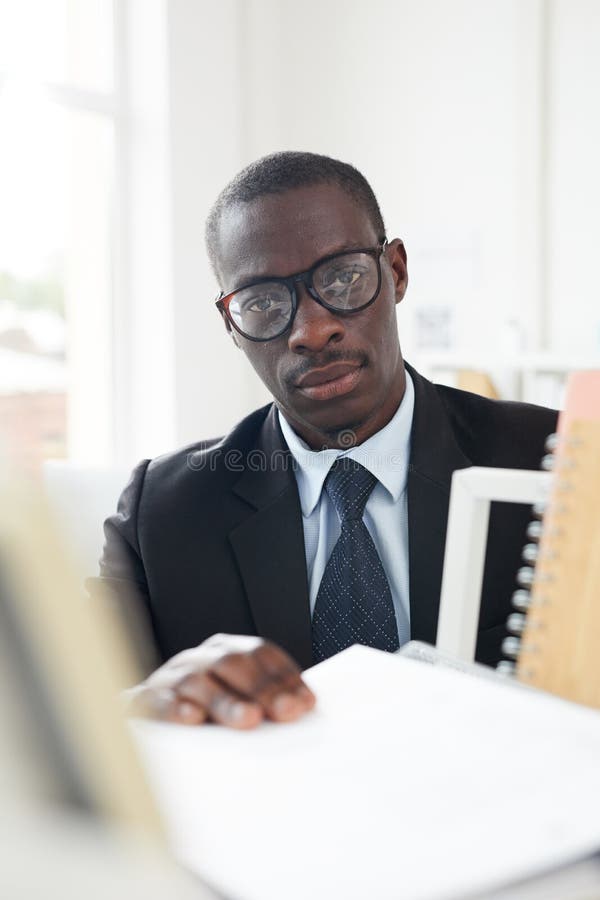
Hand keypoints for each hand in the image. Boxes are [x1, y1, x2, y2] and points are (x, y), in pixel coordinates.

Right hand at [125, 633, 315, 728]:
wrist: (142, 717)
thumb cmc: (201, 713)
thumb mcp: (234, 702)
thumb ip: (263, 703)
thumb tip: (302, 712)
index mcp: (223, 651)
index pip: (259, 653)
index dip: (284, 676)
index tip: (306, 703)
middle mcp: (198, 658)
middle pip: (232, 663)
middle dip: (262, 687)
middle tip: (286, 712)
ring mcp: (169, 678)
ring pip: (198, 682)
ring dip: (226, 701)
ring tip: (250, 719)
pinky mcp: (142, 701)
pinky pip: (157, 701)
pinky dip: (175, 709)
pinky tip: (193, 720)